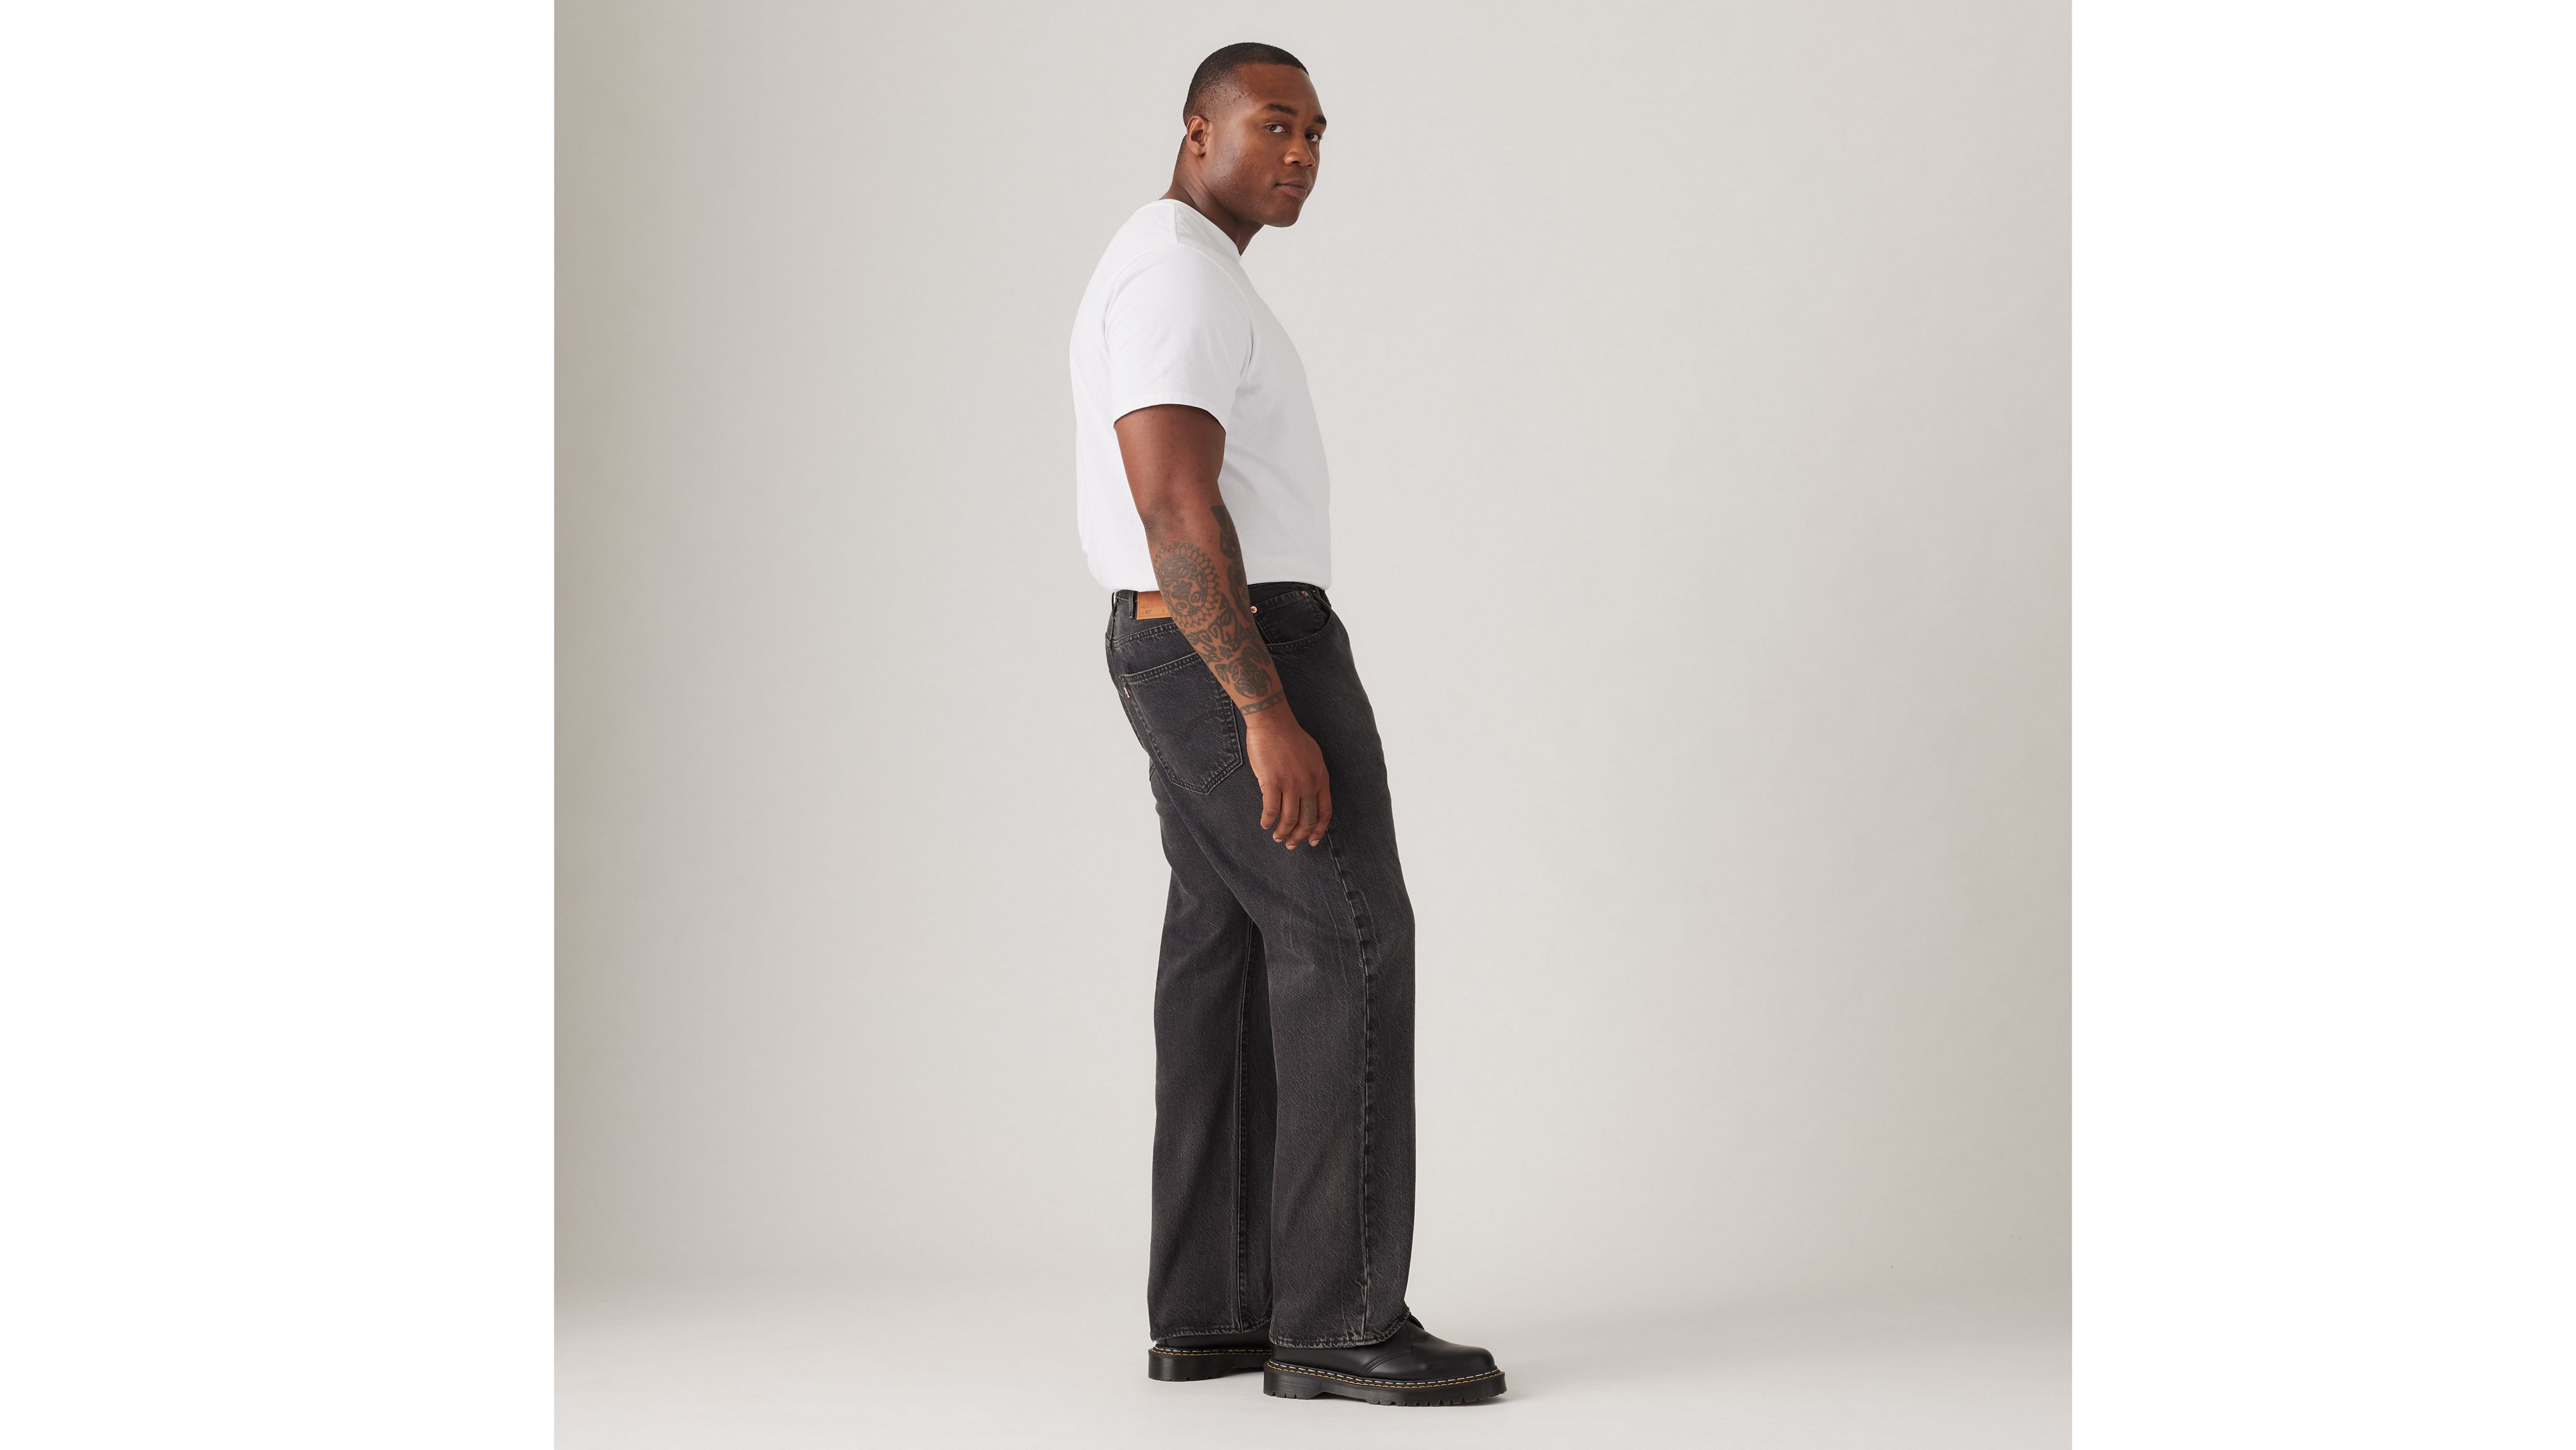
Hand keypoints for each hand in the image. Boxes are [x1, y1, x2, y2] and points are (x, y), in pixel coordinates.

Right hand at [1244, 708, 1331, 848]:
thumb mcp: (1314, 757)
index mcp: (1321, 778)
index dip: (1319, 830)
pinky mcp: (1272, 782)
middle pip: (1307, 820)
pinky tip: (1264, 824)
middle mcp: (1309, 784)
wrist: (1273, 723)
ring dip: (1283, 832)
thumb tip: (1309, 796)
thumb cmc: (1291, 737)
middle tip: (1291, 844)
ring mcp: (1291, 784)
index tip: (1312, 841)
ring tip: (1277, 837)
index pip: (1325, 812)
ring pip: (1289, 819)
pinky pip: (1271, 809)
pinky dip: (1267, 820)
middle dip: (1299, 837)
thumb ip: (1314, 777)